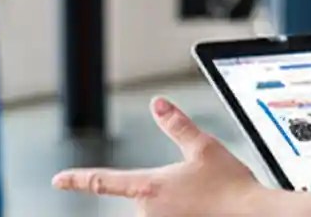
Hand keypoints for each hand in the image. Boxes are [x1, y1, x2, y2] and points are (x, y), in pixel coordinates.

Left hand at [52, 97, 274, 216]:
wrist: (252, 215)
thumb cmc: (230, 186)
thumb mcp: (203, 146)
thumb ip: (177, 125)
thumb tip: (158, 104)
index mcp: (149, 186)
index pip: (102, 180)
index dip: (77, 179)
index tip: (58, 180)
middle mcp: (149, 210)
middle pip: (142, 195)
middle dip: (164, 188)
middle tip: (197, 187)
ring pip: (157, 209)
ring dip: (176, 203)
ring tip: (204, 202)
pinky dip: (182, 211)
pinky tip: (201, 208)